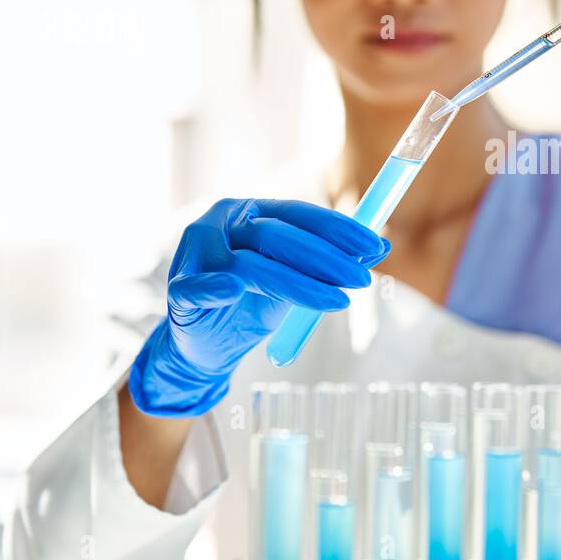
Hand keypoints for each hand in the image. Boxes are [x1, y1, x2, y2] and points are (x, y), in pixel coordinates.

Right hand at [128, 198, 389, 416]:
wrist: (207, 345)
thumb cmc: (251, 303)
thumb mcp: (295, 280)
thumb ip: (325, 262)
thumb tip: (380, 246)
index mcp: (252, 214)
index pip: (299, 214)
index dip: (339, 229)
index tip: (375, 246)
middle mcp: (223, 224)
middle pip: (278, 235)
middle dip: (326, 257)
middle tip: (362, 278)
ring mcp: (197, 255)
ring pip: (250, 264)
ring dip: (297, 283)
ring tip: (337, 301)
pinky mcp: (180, 291)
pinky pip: (198, 287)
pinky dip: (215, 287)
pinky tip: (235, 289)